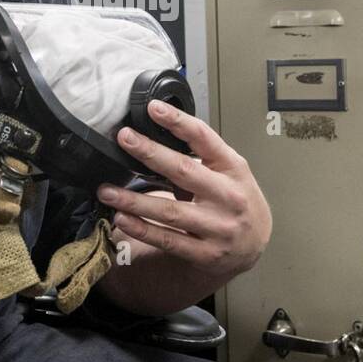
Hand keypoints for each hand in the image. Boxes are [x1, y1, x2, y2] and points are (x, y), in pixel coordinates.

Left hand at [95, 99, 271, 279]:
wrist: (255, 246)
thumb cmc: (235, 199)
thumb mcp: (229, 172)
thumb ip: (201, 156)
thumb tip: (155, 133)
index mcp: (233, 168)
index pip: (205, 139)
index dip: (179, 122)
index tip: (153, 108)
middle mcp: (228, 196)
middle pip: (184, 170)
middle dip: (150, 153)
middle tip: (124, 138)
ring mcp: (217, 227)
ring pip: (170, 211)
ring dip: (134, 200)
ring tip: (106, 190)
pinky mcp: (205, 253)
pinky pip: (168, 240)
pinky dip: (142, 229)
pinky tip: (122, 218)